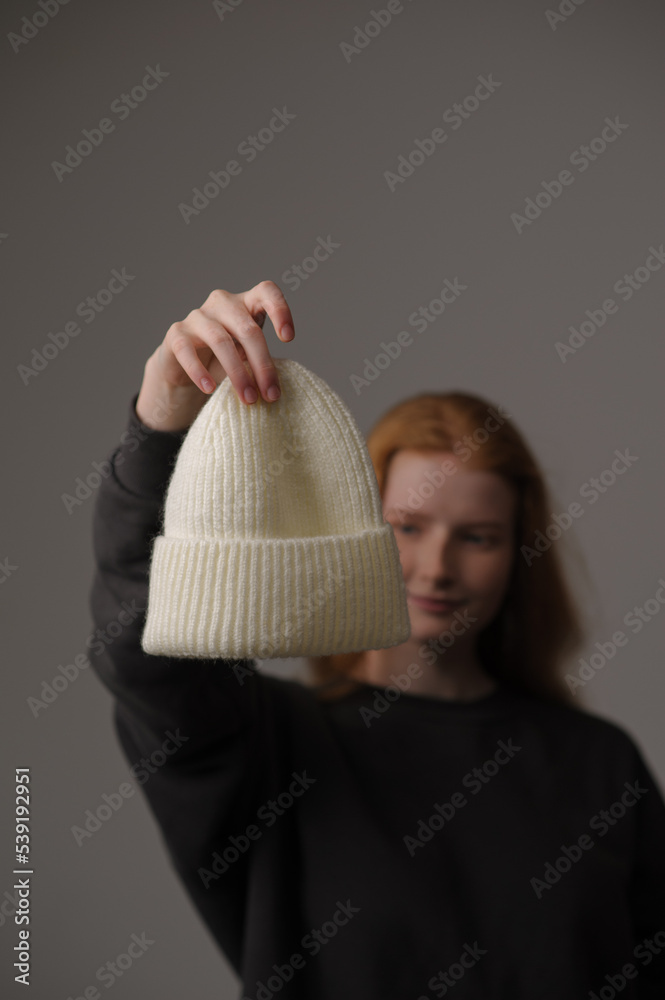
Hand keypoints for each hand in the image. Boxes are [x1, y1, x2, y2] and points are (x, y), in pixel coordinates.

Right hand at [135, 280, 294, 430]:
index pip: (267, 292)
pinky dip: (200, 371)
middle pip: (248, 329)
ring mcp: (198, 316)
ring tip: (248, 398)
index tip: (288, 339)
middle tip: (270, 395)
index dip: (280, 309)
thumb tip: (274, 391)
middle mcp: (223, 303)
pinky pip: (188, 351)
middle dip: (262, 365)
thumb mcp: (248, 356)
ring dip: (237, 373)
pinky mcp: (176, 334)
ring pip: (221, 341)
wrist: (185, 367)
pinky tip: (210, 389)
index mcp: (247, 303)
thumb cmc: (225, 358)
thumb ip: (261, 364)